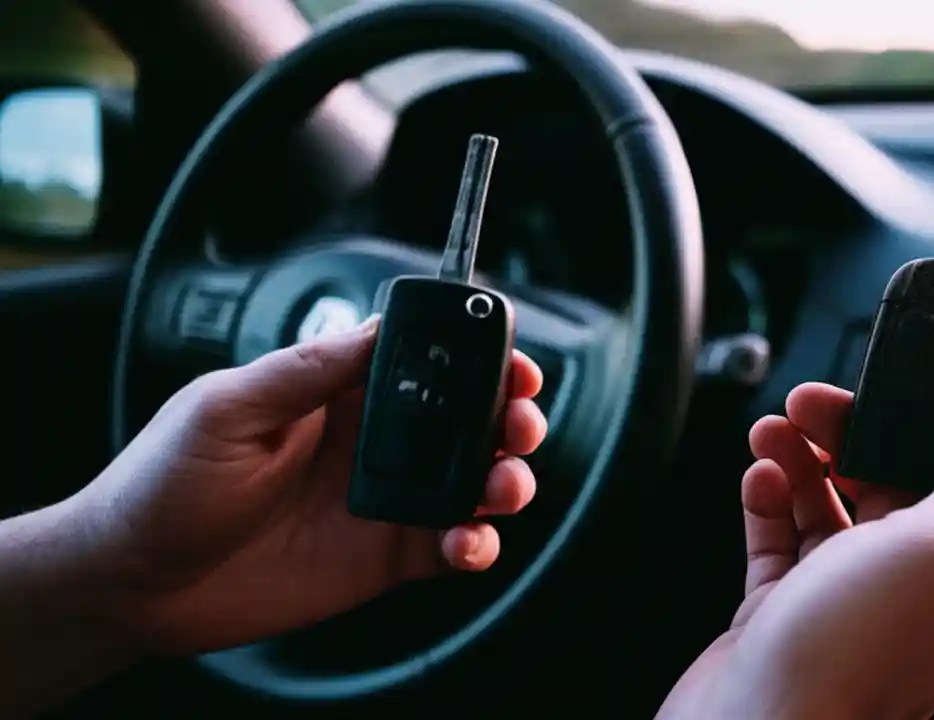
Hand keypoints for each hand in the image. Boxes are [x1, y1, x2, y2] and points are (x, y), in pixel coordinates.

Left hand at [68, 315, 547, 655]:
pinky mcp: (385, 557)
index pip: (425, 358)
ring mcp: (383, 501)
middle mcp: (371, 442)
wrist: (132, 583)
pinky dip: (476, 545)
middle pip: (468, 417)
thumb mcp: (226, 408)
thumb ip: (308, 370)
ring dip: (506, 478)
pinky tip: (467, 542)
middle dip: (510, 414)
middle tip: (518, 422)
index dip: (475, 353)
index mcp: (336, 393)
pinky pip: (451, 547)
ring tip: (502, 486)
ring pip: (474, 480)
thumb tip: (377, 329)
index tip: (507, 354)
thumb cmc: (161, 485)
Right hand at [659, 383, 933, 719]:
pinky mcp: (785, 612)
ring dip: (798, 458)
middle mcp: (908, 586)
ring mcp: (844, 600)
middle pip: (883, 479)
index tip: (875, 390)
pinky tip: (757, 480)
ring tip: (771, 434)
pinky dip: (766, 501)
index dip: (915, 423)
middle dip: (844, 432)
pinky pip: (779, 539)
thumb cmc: (851, 657)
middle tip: (804, 405)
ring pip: (826, 503)